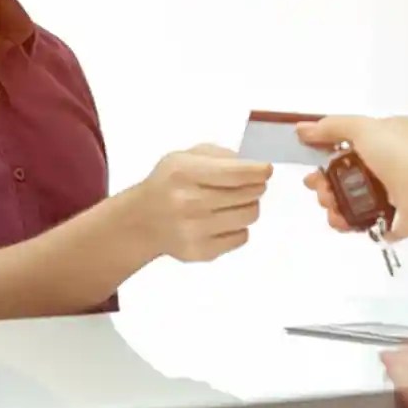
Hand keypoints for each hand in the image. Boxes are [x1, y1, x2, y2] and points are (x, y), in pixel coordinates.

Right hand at [134, 144, 272, 261]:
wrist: (142, 221)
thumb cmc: (168, 184)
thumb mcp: (184, 157)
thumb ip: (219, 155)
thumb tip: (253, 165)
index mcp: (184, 172)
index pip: (236, 173)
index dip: (258, 170)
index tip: (265, 169)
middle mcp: (189, 202)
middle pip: (248, 194)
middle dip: (255, 186)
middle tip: (249, 184)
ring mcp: (196, 230)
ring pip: (249, 215)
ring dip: (249, 205)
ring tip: (235, 202)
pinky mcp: (202, 252)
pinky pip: (242, 237)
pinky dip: (239, 227)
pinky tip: (223, 220)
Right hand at [297, 115, 407, 240]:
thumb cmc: (402, 156)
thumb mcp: (364, 128)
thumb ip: (332, 126)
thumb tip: (303, 128)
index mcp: (383, 138)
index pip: (345, 144)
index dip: (323, 154)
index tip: (310, 165)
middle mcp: (386, 163)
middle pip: (342, 175)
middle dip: (324, 185)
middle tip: (321, 191)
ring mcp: (390, 191)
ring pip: (349, 200)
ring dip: (333, 205)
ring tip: (333, 209)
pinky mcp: (394, 216)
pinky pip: (365, 221)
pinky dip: (350, 223)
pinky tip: (345, 223)